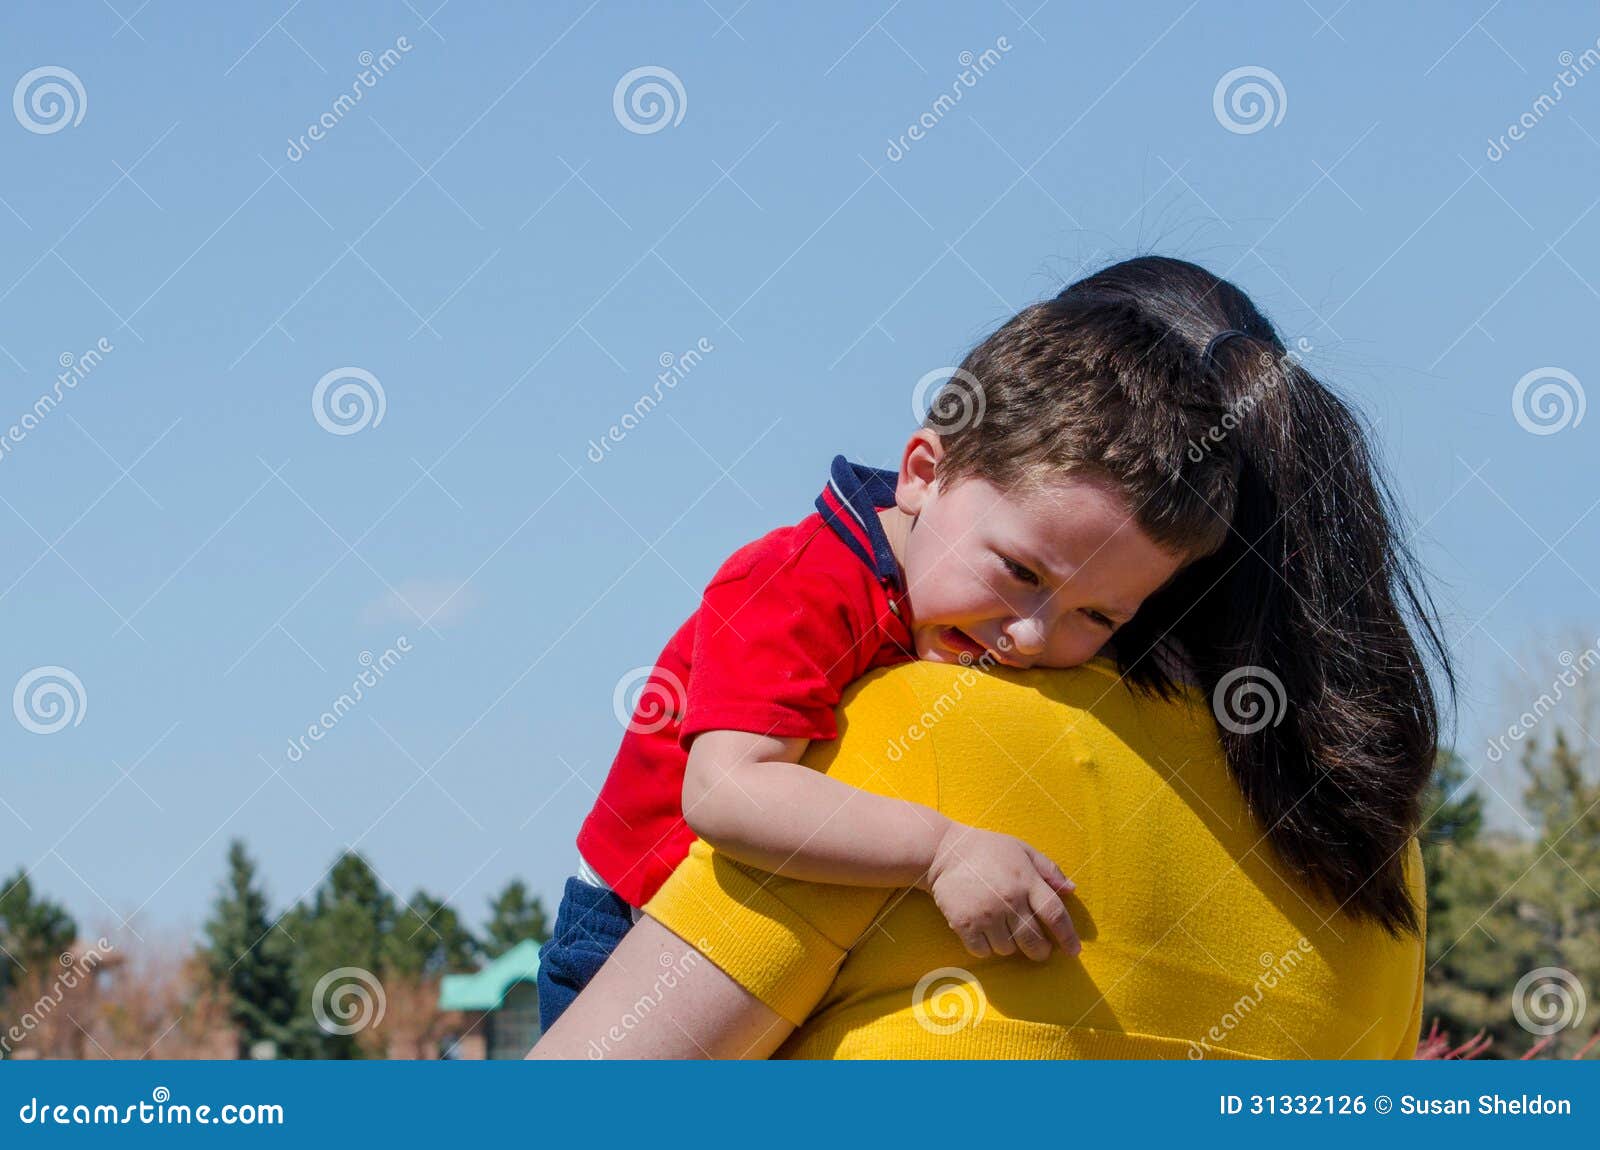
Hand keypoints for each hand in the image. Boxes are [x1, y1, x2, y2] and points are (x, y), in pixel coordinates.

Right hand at [918, 821, 1080, 961]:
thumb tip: (1071, 890)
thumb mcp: (1022, 850)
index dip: (1068, 936)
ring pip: (1008, 949)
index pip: (1055, 914)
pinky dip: (986, 947)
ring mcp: (986, 914)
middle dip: (1040, 950)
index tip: (1073, 951)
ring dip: (1010, 945)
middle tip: (1039, 949)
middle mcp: (1009, 900)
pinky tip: (984, 933)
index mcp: (1026, 881)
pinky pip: (983, 951)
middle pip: (1034, 940)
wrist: (943, 851)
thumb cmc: (987, 849)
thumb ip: (1049, 869)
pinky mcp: (964, 924)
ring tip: (1003, 930)